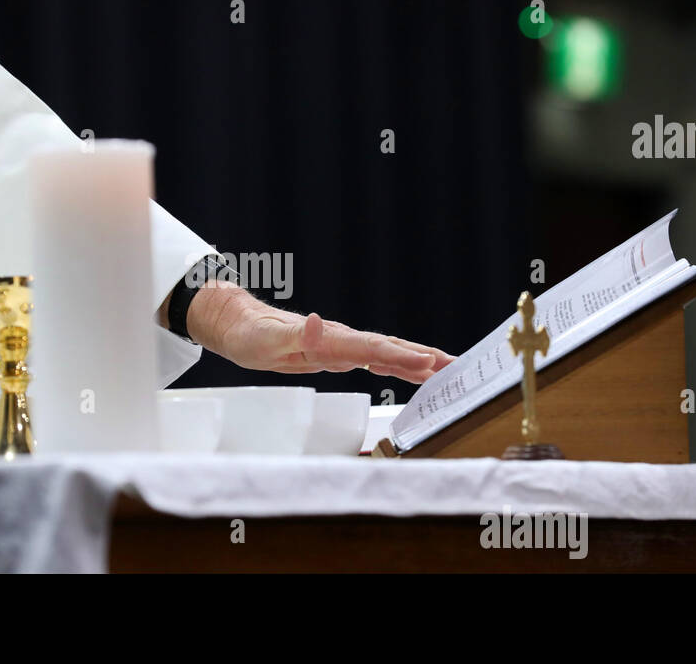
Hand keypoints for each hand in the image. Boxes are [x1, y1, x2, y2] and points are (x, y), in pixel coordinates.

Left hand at [183, 282, 454, 382]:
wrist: (239, 325)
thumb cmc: (252, 335)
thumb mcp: (268, 340)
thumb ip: (295, 334)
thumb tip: (318, 323)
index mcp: (329, 338)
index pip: (371, 348)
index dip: (400, 356)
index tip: (426, 362)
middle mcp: (340, 340)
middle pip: (389, 347)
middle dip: (423, 357)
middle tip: (456, 366)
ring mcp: (341, 346)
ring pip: (387, 354)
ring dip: (417, 362)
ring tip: (448, 370)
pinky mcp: (337, 354)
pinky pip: (375, 360)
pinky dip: (398, 366)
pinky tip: (414, 373)